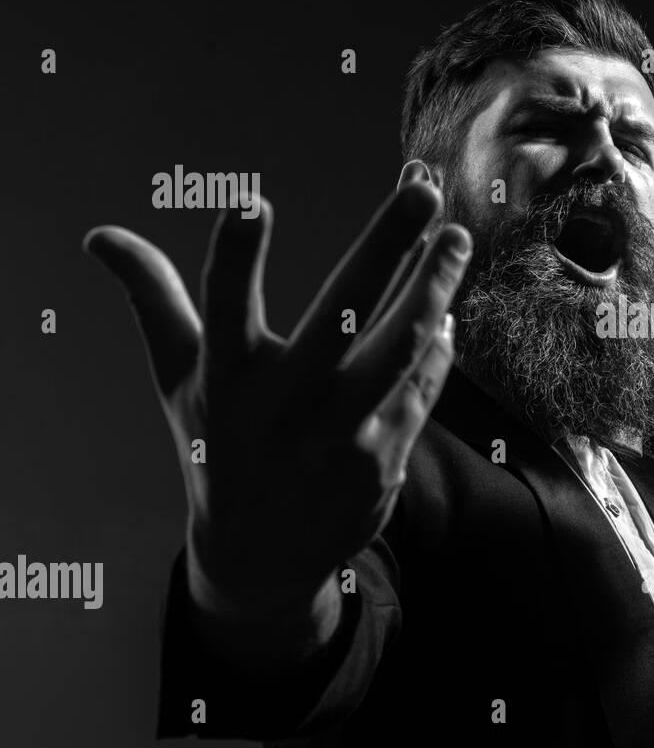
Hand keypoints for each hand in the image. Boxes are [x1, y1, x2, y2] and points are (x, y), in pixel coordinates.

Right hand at [85, 161, 470, 630]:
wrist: (260, 558)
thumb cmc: (217, 444)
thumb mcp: (179, 378)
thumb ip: (154, 301)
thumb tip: (101, 237)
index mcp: (226, 380)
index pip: (223, 310)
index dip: (235, 260)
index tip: (249, 203)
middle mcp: (285, 406)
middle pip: (343, 314)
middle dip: (386, 246)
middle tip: (422, 190)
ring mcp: (341, 436)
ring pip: (401, 349)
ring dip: (435, 288)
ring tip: (458, 238)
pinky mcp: (384, 459)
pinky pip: (421, 385)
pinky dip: (437, 344)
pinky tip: (444, 307)